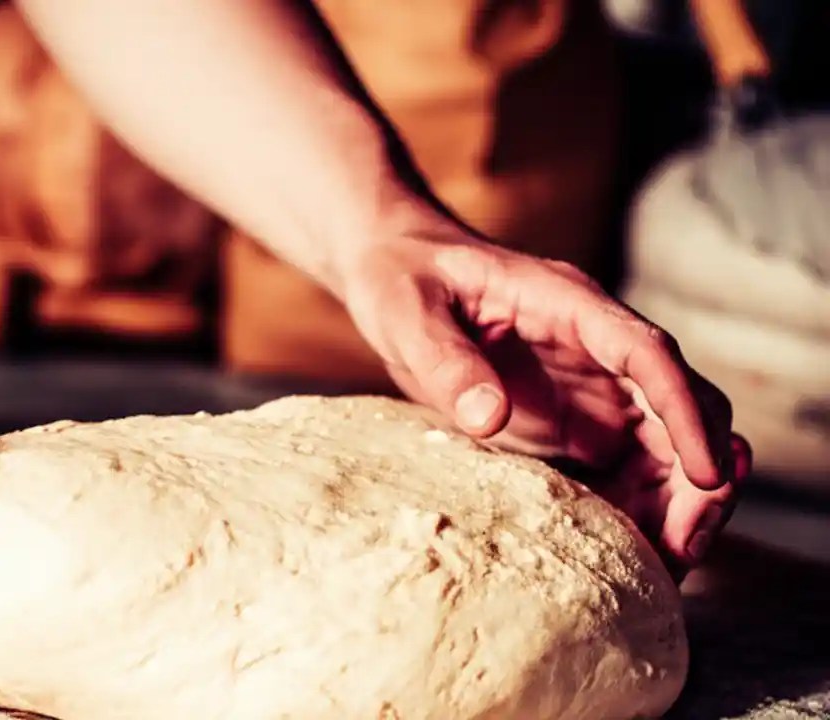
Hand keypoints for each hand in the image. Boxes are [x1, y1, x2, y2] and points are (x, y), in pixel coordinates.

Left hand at [341, 223, 750, 572]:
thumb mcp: (408, 314)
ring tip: (668, 563)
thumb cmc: (402, 277)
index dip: (686, 415)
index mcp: (568, 304)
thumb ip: (448, 362)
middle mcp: (596, 345)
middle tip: (686, 545)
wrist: (392, 269)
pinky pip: (625, 466)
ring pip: (664, 443)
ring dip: (677, 500)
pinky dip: (638, 507)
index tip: (708, 475)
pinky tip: (632, 550)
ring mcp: (591, 383)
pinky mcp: (575, 417)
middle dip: (699, 474)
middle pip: (679, 406)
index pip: (649, 356)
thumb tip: (489, 417)